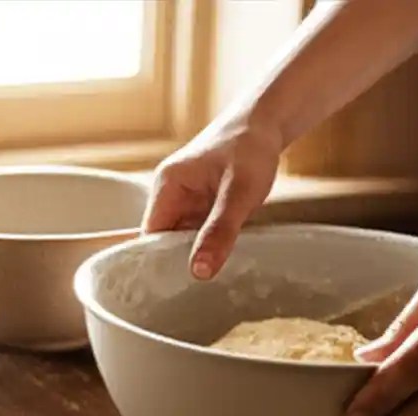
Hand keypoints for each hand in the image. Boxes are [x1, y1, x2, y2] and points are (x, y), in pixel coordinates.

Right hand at [143, 118, 282, 279]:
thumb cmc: (251, 149)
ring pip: (183, 238)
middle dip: (179, 261)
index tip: (173, 288)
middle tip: (195, 291)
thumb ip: (219, 231)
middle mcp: (170, 193)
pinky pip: (198, 231)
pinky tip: (223, 258)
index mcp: (166, 186)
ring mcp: (186, 198)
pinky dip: (209, 243)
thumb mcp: (238, 193)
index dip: (157, 261)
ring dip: (197, 253)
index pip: (149, 235)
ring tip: (211, 279)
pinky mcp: (202, 202)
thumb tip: (199, 272)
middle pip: (164, 239)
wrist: (268, 121)